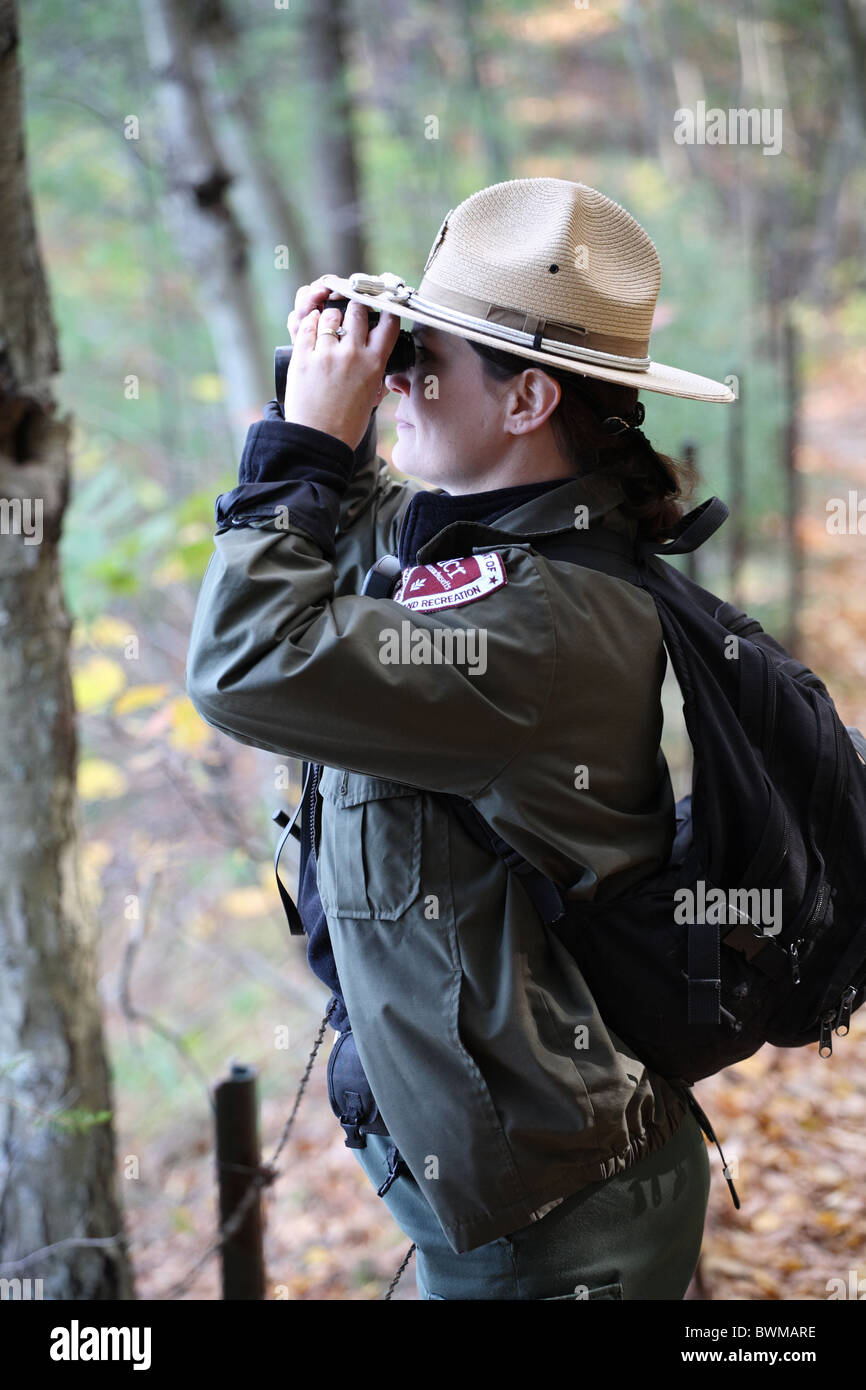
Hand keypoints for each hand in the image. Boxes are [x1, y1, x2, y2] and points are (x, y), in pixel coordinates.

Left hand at [283, 276, 399, 449]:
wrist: (318, 441)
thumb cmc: (346, 425)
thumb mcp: (371, 397)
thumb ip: (375, 373)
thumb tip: (378, 358)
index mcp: (374, 365)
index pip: (389, 323)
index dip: (386, 310)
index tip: (381, 306)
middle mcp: (352, 354)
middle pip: (358, 310)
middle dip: (355, 308)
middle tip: (351, 312)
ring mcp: (326, 354)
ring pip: (330, 314)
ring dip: (330, 315)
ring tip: (329, 324)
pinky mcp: (302, 357)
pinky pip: (308, 326)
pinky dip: (311, 322)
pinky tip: (313, 326)